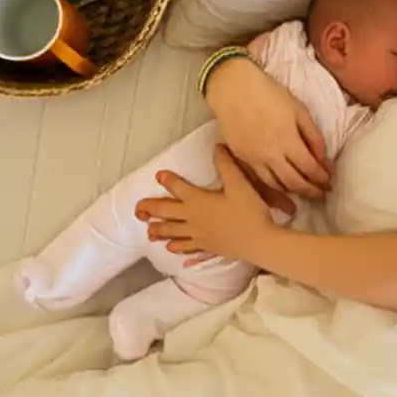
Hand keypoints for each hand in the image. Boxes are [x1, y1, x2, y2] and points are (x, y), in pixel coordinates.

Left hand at [135, 145, 276, 260]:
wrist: (258, 242)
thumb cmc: (249, 211)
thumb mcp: (239, 184)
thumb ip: (226, 165)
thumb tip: (217, 147)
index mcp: (197, 200)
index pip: (177, 187)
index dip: (167, 180)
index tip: (159, 176)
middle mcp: (192, 218)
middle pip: (166, 212)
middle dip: (150, 209)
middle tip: (138, 209)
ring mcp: (197, 234)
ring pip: (171, 232)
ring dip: (158, 230)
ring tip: (148, 232)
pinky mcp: (206, 247)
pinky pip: (186, 247)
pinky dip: (176, 247)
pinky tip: (171, 249)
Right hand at [205, 56, 331, 198]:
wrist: (232, 87)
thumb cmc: (268, 93)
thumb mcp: (298, 109)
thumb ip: (313, 136)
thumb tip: (322, 158)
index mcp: (287, 140)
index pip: (309, 168)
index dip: (322, 178)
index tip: (330, 181)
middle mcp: (270, 155)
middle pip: (294, 182)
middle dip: (311, 191)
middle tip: (321, 194)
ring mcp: (253, 159)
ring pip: (275, 186)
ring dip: (292, 193)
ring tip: (304, 193)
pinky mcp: (240, 158)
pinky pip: (259, 180)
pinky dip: (273, 188)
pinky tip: (282, 188)